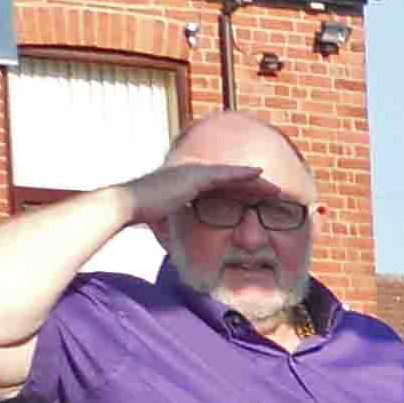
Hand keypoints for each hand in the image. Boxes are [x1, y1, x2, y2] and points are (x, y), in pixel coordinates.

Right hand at [119, 161, 269, 225]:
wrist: (129, 204)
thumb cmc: (143, 211)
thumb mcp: (167, 213)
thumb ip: (178, 215)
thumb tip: (180, 231)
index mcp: (187, 180)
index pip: (220, 186)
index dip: (240, 191)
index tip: (257, 198)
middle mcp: (191, 171)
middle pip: (230, 179)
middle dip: (252, 185)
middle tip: (274, 192)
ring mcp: (192, 171)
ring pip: (231, 175)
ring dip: (254, 181)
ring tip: (274, 188)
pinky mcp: (194, 176)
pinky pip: (225, 174)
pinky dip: (243, 174)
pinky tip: (259, 175)